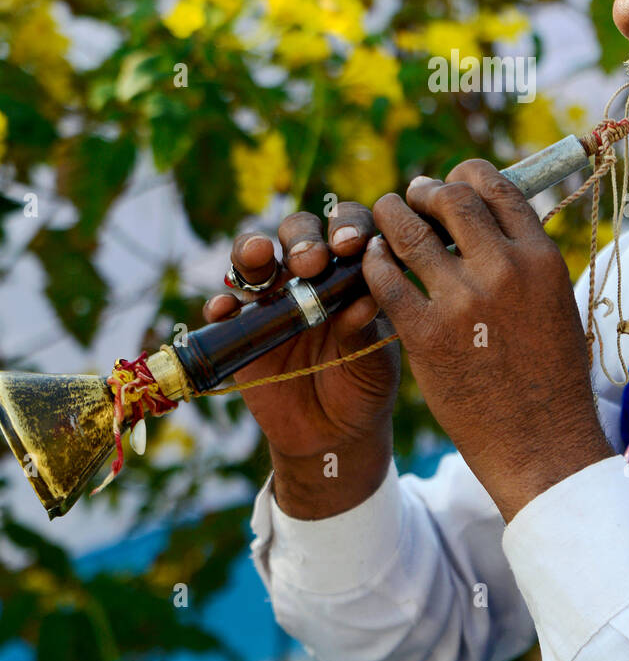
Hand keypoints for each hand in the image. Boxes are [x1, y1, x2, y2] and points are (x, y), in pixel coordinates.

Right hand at [203, 204, 400, 515]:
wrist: (332, 434)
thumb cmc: (364, 384)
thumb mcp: (374, 360)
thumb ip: (365, 329)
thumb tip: (364, 302)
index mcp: (351, 270)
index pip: (349, 229)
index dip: (348, 226)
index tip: (350, 244)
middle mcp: (310, 274)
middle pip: (298, 231)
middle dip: (301, 238)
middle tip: (310, 261)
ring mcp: (272, 297)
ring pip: (253, 258)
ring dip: (251, 249)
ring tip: (257, 258)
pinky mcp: (242, 328)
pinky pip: (224, 307)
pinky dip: (221, 303)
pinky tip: (226, 309)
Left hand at [361, 161, 612, 521]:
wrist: (542, 443)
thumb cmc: (551, 375)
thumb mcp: (555, 301)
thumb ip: (524, 258)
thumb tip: (490, 220)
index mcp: (541, 257)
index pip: (497, 187)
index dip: (465, 176)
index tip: (449, 184)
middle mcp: (504, 269)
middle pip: (451, 198)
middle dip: (425, 191)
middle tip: (411, 198)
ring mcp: (463, 300)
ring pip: (409, 230)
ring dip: (390, 215)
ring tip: (382, 218)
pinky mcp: (427, 334)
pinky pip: (385, 279)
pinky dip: (373, 262)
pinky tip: (371, 262)